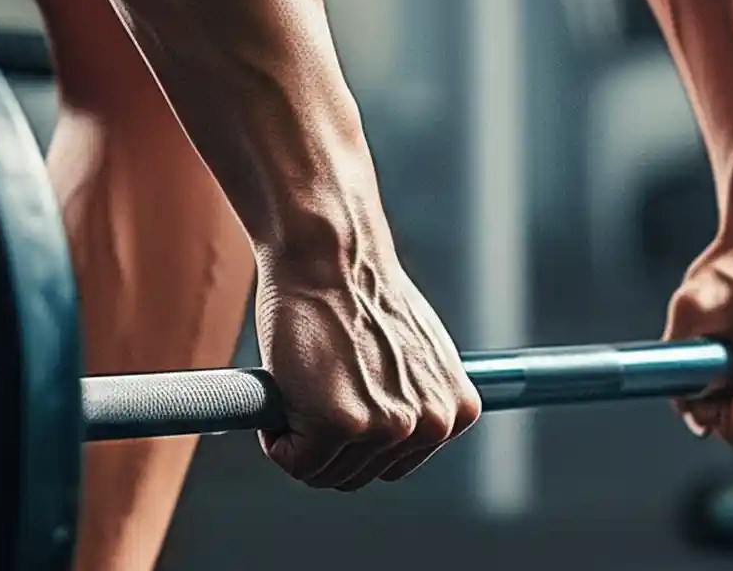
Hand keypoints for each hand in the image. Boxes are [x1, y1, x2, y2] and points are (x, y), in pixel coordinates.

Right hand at [252, 232, 480, 491]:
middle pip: (361, 474)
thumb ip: (415, 399)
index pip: (394, 463)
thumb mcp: (416, 356)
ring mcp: (389, 428)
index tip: (343, 398)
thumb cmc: (361, 296)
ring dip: (303, 438)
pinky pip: (295, 461)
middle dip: (328, 442)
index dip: (356, 436)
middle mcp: (431, 425)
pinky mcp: (344, 425)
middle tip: (316, 389)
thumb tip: (399, 431)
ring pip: (327, 473)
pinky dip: (278, 436)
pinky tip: (290, 388)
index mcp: (455, 412)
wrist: (332, 258)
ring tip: (307, 383)